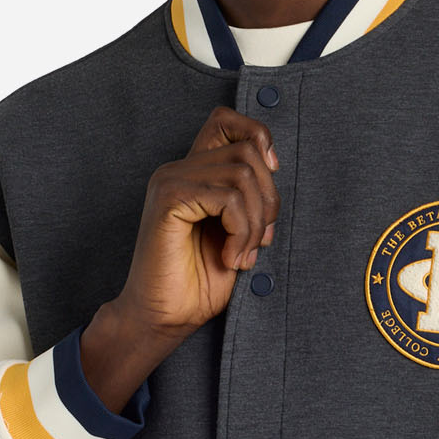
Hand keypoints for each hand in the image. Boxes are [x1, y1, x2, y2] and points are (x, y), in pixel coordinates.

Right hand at [117, 104, 279, 335]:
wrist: (162, 317)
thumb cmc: (198, 282)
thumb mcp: (238, 233)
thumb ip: (251, 200)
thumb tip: (276, 169)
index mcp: (194, 173)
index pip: (226, 120)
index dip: (258, 136)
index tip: (271, 175)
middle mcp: (179, 169)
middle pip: (247, 150)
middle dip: (268, 199)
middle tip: (259, 241)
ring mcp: (171, 181)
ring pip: (243, 174)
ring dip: (256, 222)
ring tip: (243, 254)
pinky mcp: (170, 199)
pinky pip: (228, 198)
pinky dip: (241, 231)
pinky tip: (230, 257)